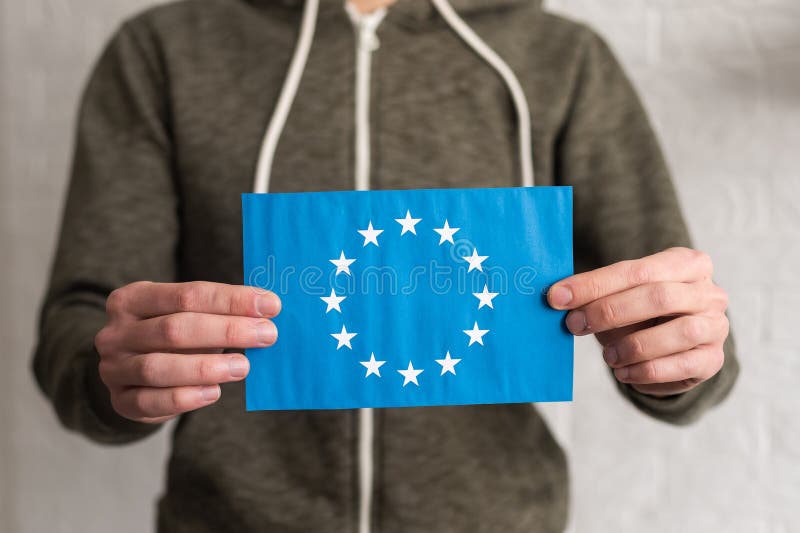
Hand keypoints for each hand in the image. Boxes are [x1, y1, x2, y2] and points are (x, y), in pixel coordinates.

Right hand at [95, 281, 280, 422]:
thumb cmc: (174, 337)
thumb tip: (268, 311)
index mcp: (133, 299)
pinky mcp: (121, 401)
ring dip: (206, 367)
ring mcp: (114, 368)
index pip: (187, 294)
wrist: (135, 373)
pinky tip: (214, 392)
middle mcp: (116, 332)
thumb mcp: (188, 316)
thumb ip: (219, 312)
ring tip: (243, 366)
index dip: (231, 300)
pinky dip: (185, 398)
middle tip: (267, 335)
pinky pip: (151, 402)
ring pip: (158, 367)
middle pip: (174, 328)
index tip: (270, 306)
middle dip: (227, 331)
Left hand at [547, 247, 728, 396]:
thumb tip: (558, 297)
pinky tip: (623, 372)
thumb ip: (597, 293)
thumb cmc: (641, 311)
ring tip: (606, 356)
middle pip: (658, 297)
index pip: (635, 270)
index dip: (593, 284)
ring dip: (633, 345)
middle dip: (609, 312)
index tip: (557, 297)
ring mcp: (716, 326)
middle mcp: (708, 292)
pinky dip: (647, 371)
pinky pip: (682, 365)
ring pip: (678, 332)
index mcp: (686, 263)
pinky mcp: (713, 359)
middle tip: (574, 325)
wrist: (675, 344)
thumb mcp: (621, 295)